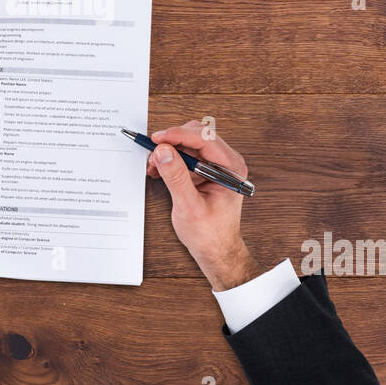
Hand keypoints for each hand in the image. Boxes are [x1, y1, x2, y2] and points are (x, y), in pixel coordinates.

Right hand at [146, 120, 262, 290]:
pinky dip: (170, 159)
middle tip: (153, 154)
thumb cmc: (210, 233)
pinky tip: (159, 170)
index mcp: (232, 168)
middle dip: (172, 142)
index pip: (205, 139)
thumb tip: (164, 152)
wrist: (216, 250)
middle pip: (197, 136)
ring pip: (188, 143)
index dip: (179, 134)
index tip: (158, 138)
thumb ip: (177, 178)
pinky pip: (185, 155)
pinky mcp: (204, 170)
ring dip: (169, 150)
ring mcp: (215, 166)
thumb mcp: (190, 207)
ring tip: (154, 166)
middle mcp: (226, 163)